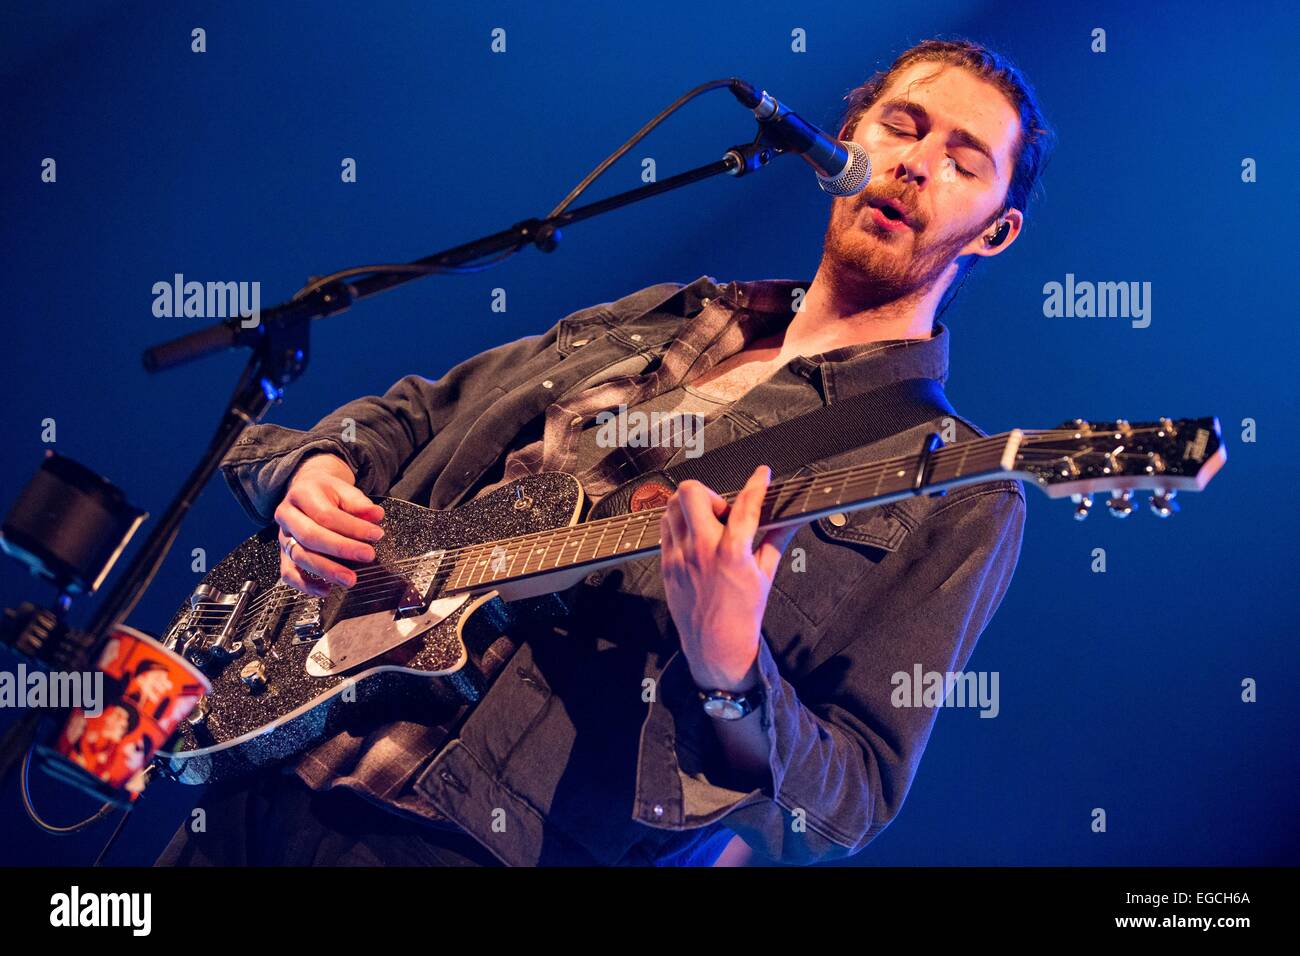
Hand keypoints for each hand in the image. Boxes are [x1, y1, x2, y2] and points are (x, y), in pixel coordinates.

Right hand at [274, 453, 384, 595]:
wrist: (306, 491)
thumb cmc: (326, 493)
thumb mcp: (343, 490)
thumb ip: (359, 503)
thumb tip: (376, 515)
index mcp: (302, 494)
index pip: (326, 514)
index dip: (352, 527)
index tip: (376, 534)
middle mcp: (287, 516)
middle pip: (311, 536)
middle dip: (341, 549)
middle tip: (367, 556)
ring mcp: (283, 537)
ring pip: (300, 556)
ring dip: (326, 571)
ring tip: (350, 579)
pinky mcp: (283, 555)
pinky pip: (289, 574)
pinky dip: (305, 585)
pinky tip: (326, 590)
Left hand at [659, 465, 798, 691]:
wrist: (715, 646)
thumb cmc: (742, 615)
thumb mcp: (765, 575)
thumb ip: (777, 540)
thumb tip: (793, 520)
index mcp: (732, 552)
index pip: (745, 505)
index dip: (757, 484)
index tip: (762, 474)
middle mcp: (702, 550)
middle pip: (690, 492)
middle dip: (709, 492)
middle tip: (722, 511)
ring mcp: (679, 556)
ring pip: (671, 506)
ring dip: (690, 507)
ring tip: (706, 523)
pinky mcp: (666, 564)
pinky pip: (664, 528)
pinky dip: (678, 524)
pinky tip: (693, 537)